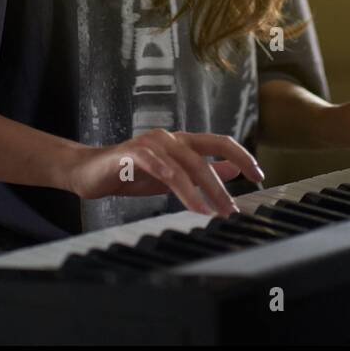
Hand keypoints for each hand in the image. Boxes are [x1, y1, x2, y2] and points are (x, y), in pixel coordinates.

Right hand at [60, 130, 264, 217]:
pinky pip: (164, 170)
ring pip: (187, 164)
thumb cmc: (130, 173)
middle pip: (206, 155)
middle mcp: (170, 138)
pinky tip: (192, 204)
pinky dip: (181, 188)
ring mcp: (152, 143)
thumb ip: (202, 171)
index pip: (219, 141)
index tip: (260, 174)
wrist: (89, 172)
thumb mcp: (173, 175)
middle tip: (234, 209)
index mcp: (181, 141)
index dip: (242, 155)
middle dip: (224, 184)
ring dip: (205, 190)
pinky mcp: (135, 154)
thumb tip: (234, 169)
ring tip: (215, 213)